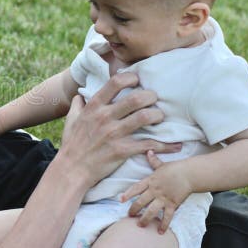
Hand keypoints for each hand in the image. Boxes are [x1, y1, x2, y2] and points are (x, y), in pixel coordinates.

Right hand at [58, 73, 181, 186]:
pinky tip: (176, 145)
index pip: (115, 83)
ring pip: (145, 117)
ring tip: (160, 117)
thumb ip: (77, 106)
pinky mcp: (122, 151)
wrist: (72, 170)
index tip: (138, 81)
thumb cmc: (72, 145)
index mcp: (94, 107)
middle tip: (154, 100)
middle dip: (151, 96)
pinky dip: (166, 145)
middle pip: (136, 98)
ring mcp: (114, 134)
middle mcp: (105, 117)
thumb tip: (80, 96)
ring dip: (158, 115)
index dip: (131, 77)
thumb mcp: (71, 121)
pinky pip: (149, 144)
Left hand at [121, 150, 191, 232]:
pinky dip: (163, 224)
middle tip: (129, 216)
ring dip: (145, 219)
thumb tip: (148, 151)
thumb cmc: (176, 168)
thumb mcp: (162, 164)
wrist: (190, 174)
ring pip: (151, 211)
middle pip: (141, 202)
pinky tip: (160, 232)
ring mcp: (163, 198)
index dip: (128, 194)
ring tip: (140, 225)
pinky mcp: (172, 204)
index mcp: (150, 181)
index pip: (136, 188)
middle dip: (133, 209)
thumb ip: (153, 160)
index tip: (120, 200)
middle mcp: (155, 190)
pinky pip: (167, 216)